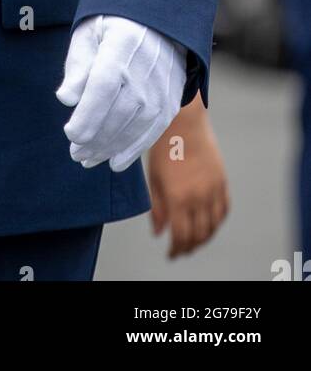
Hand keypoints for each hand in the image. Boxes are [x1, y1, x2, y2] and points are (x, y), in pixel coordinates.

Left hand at [56, 14, 186, 171]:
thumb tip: (66, 99)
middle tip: (75, 152)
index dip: (88, 116)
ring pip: (134, 127)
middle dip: (94, 139)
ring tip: (88, 158)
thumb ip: (77, 64)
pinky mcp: (170, 101)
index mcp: (121, 46)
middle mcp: (144, 70)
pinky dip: (133, 150)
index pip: (103, 88)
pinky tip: (114, 162)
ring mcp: (161, 88)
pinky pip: (152, 132)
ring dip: (109, 148)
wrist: (160, 23)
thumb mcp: (90, 31)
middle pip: (118, 113)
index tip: (71, 134)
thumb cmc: (114, 26)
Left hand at [147, 93, 229, 256]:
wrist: (184, 121)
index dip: (177, 250)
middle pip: (199, 235)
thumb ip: (156, 208)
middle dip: (190, 247)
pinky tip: (209, 224)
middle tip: (182, 251)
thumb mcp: (153, 178)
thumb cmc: (163, 147)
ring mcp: (213, 189)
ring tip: (194, 241)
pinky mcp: (222, 181)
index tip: (171, 254)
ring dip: (204, 238)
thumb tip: (159, 232)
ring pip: (214, 226)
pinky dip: (217, 222)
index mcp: (177, 197)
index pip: (181, 236)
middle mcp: (198, 197)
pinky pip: (224, 210)